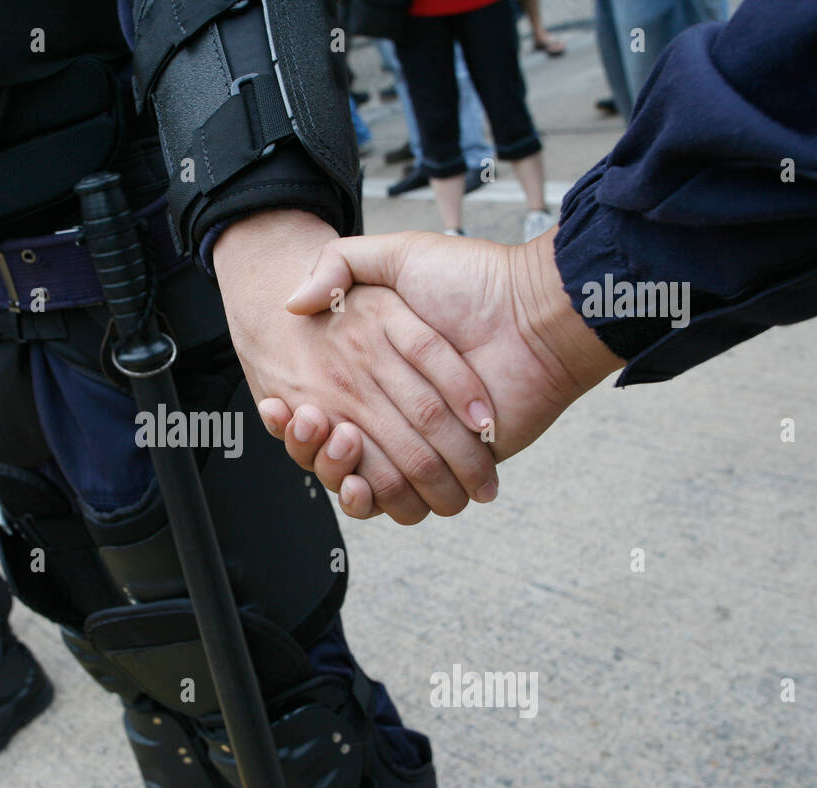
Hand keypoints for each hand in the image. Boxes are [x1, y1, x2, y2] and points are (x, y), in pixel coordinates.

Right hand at [214, 209, 500, 522]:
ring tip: (341, 439)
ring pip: (355, 480)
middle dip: (310, 444)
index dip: (289, 419)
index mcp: (371, 368)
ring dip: (334, 472)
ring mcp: (417, 442)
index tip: (280, 407)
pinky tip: (358, 482)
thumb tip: (291, 302)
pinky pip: (396, 501)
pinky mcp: (447, 468)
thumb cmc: (473, 280)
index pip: (315, 411)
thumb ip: (341, 264)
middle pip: (329, 449)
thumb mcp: (399, 256)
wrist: (537, 314)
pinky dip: (372, 500)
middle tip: (313, 418)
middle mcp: (390, 408)